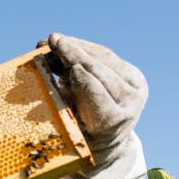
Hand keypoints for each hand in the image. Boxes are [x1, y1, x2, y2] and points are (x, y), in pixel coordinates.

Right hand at [37, 33, 147, 171]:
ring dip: (75, 47)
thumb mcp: (67, 123)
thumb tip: (44, 71)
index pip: (100, 99)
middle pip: (101, 72)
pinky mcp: (132, 72)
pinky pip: (104, 54)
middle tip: (53, 40)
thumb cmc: (78, 132)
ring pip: (103, 58)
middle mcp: (130, 103)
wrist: (107, 137)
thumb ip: (58, 99)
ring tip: (53, 41)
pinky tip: (65, 42)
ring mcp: (135, 85)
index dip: (86, 83)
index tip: (73, 69)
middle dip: (75, 55)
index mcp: (112, 123)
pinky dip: (82, 47)